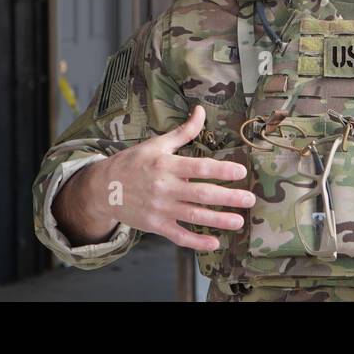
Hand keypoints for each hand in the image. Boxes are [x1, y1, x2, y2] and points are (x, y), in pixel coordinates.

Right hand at [72, 105, 255, 251]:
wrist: (103, 188)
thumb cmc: (133, 163)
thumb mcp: (156, 144)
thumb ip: (183, 132)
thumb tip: (201, 110)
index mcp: (166, 165)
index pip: (198, 168)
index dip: (221, 170)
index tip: (241, 172)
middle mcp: (164, 188)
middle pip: (201, 194)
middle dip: (228, 197)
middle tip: (250, 199)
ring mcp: (160, 209)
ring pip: (193, 216)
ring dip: (218, 220)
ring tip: (239, 221)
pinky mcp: (155, 225)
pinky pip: (179, 236)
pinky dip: (196, 242)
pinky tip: (214, 243)